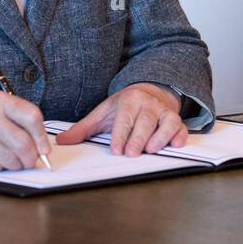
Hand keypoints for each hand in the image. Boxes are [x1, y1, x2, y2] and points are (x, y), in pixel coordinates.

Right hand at [0, 91, 52, 170]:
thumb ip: (20, 121)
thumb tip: (43, 145)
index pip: (31, 116)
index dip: (41, 137)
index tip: (44, 148)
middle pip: (23, 143)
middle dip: (30, 157)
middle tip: (30, 160)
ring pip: (10, 159)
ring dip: (14, 165)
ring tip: (8, 159)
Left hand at [56, 83, 187, 155]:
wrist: (149, 91)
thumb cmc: (125, 106)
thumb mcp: (102, 114)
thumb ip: (83, 129)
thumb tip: (61, 140)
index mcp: (129, 100)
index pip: (125, 117)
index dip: (121, 133)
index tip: (116, 148)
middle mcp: (148, 104)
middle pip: (146, 121)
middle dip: (139, 138)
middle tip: (132, 152)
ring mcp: (164, 111)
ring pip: (167, 122)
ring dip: (161, 136)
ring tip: (151, 149)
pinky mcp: (176, 119)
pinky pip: (181, 127)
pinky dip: (180, 135)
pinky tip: (175, 144)